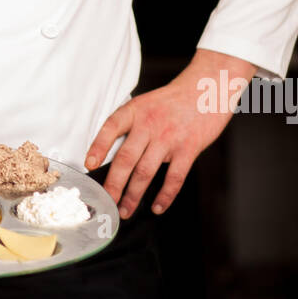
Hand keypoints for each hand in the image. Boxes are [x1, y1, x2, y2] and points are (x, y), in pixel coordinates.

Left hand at [84, 48, 258, 217]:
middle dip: (113, 184)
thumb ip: (132, 125)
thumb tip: (113, 155)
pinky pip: (174, 178)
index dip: (98, 147)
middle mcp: (150, 124)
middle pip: (126, 158)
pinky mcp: (188, 149)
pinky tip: (157, 206)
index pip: (111, 128)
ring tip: (125, 209)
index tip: (89, 165)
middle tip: (106, 201)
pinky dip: (164, 195)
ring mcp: (169, 137)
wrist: (208, 88)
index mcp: (136, 110)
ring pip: (146, 172)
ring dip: (133, 195)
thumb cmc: (174, 100)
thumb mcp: (147, 103)